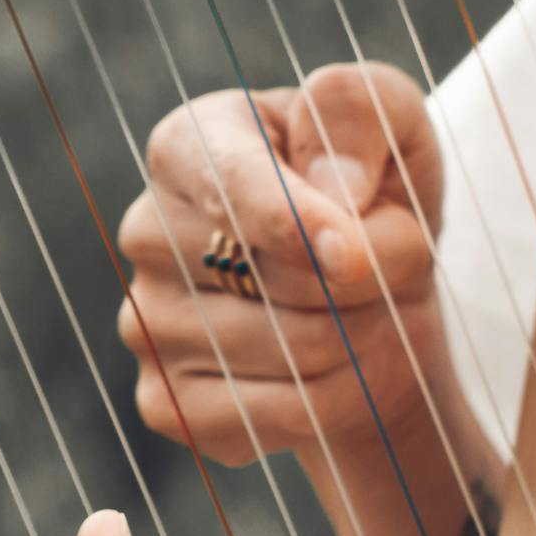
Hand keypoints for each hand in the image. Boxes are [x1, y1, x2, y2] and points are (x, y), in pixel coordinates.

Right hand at [116, 63, 445, 461]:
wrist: (366, 302)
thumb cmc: (370, 195)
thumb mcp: (389, 122)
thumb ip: (360, 116)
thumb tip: (337, 190)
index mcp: (188, 144)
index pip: (230, 182)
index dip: (296, 223)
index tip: (355, 260)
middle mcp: (147, 232)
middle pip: (281, 276)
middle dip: (371, 282)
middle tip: (390, 269)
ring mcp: (145, 321)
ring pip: (294, 351)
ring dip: (369, 342)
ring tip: (371, 318)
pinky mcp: (163, 401)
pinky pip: (275, 418)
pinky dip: (339, 403)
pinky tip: (339, 373)